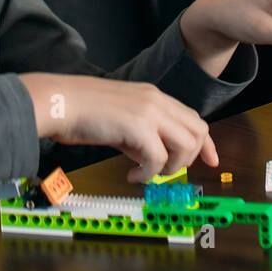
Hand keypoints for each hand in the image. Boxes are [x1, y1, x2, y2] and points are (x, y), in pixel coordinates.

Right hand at [18, 73, 217, 183]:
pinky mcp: (138, 126)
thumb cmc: (82, 112)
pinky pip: (159, 159)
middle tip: (166, 172)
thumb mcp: (121, 121)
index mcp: (154, 97)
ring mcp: (149, 111)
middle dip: (190, 158)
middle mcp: (157, 101)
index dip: (207, 143)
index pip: (194, 119)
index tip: (213, 160)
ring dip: (170, 167)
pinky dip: (148, 174)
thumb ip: (141, 136)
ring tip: (146, 172)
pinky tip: (131, 174)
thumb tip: (151, 159)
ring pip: (186, 145)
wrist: (58, 102)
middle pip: (198, 131)